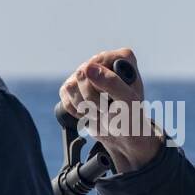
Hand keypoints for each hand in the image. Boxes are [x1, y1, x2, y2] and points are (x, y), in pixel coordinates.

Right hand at [59, 48, 163, 172]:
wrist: (122, 137)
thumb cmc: (130, 118)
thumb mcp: (127, 101)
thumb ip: (111, 83)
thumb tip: (87, 68)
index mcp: (122, 58)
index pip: (97, 64)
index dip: (101, 85)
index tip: (112, 98)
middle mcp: (103, 61)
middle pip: (81, 74)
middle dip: (92, 99)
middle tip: (107, 108)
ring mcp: (86, 73)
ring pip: (70, 86)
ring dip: (85, 107)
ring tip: (99, 111)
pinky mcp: (73, 87)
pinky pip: (64, 97)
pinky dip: (77, 111)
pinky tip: (90, 112)